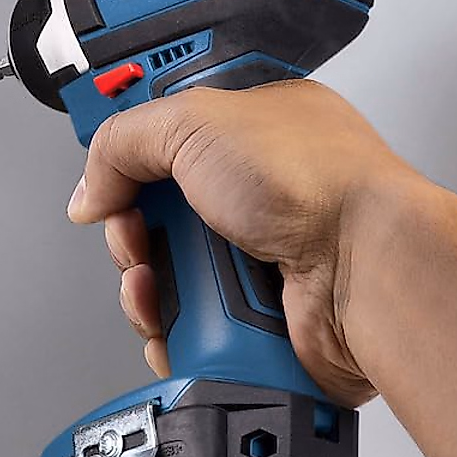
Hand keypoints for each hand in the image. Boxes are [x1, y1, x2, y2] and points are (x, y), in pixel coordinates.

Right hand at [66, 80, 410, 405]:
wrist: (364, 269)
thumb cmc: (318, 184)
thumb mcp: (197, 123)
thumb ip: (124, 142)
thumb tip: (91, 188)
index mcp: (249, 133)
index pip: (166, 138)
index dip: (128, 157)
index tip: (104, 171)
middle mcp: (253, 196)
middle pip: (153, 218)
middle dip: (130, 234)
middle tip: (138, 236)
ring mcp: (254, 260)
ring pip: (164, 282)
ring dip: (146, 290)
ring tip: (161, 286)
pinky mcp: (254, 320)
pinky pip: (187, 332)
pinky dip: (174, 333)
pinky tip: (182, 321)